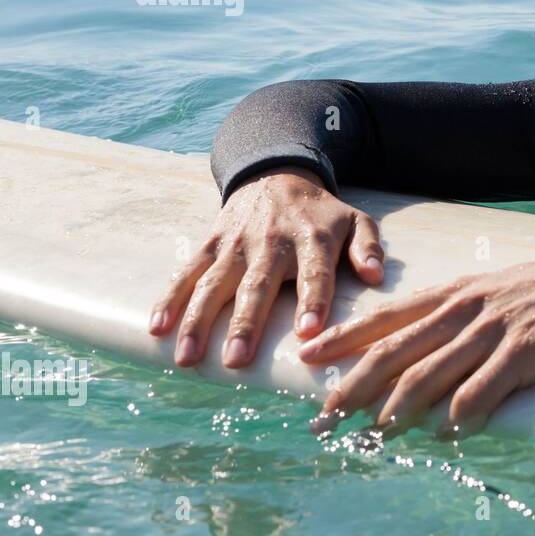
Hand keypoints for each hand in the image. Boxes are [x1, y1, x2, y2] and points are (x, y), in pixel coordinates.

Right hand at [149, 167, 384, 367]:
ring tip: (188, 358)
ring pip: (214, 283)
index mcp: (313, 238)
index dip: (313, 301)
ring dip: (199, 321)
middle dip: (246, 322)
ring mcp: (236, 243)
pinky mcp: (210, 244)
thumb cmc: (321, 214)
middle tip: (237, 359)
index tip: (308, 333)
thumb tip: (377, 275)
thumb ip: (368, 247)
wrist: (276, 175)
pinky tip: (157, 329)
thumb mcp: (356, 220)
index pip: (315, 273)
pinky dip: (170, 300)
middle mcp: (271, 241)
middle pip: (257, 284)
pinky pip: (187, 273)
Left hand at [301, 246, 534, 438]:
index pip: (388, 316)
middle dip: (353, 384)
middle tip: (324, 415)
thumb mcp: (499, 290)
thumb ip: (460, 314)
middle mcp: (468, 307)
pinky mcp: (525, 350)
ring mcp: (495, 328)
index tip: (306, 355)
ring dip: (397, 409)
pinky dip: (459, 415)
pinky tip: (447, 434)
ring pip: (430, 373)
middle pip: (396, 351)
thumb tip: (425, 346)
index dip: (344, 337)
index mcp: (458, 292)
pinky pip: (481, 389)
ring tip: (375, 434)